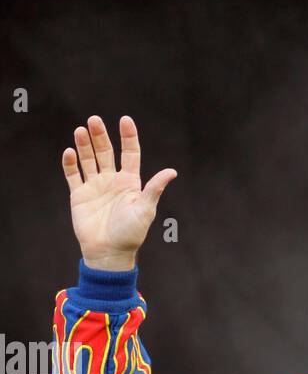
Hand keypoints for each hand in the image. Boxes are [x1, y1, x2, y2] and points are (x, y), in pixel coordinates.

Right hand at [61, 114, 176, 268]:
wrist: (109, 253)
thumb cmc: (131, 234)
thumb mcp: (145, 210)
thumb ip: (155, 189)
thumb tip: (172, 171)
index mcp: (130, 182)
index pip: (130, 153)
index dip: (128, 136)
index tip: (125, 120)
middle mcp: (112, 181)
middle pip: (106, 151)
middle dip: (100, 135)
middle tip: (94, 120)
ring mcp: (95, 186)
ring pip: (88, 159)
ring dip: (84, 144)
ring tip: (80, 130)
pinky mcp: (79, 195)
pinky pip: (73, 175)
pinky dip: (70, 163)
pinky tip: (69, 152)